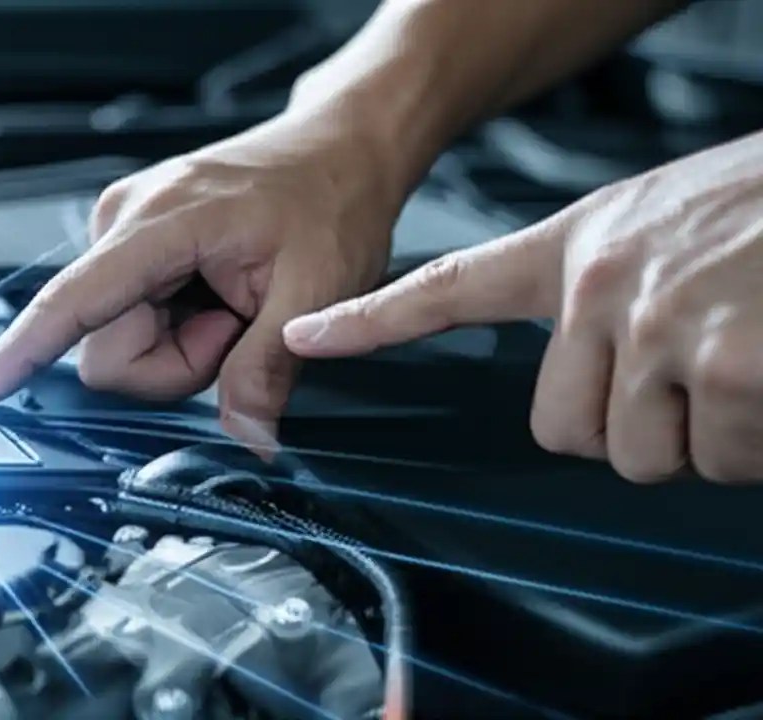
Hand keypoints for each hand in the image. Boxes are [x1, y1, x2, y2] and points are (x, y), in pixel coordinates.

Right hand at [0, 107, 403, 442]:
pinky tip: (219, 294)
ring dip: (182, 347)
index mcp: (158, 224)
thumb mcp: (316, 291)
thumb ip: (267, 370)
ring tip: (234, 303)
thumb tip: (247, 435)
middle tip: (237, 325)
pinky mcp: (136, 249)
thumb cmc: (328, 196)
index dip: (17, 355)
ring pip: (120, 342)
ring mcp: (126, 234)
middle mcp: (124, 223)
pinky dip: (181, 328)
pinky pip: (135, 321)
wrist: (340, 151)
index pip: (69, 303)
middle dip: (175, 364)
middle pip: (106, 349)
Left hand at [285, 131, 762, 482]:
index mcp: (578, 244)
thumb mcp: (668, 226)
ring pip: (640, 454)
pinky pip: (719, 459)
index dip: (368, 320)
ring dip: (703, 437)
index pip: (447, 286)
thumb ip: (610, 291)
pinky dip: (760, 443)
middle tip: (698, 374)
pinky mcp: (724, 364)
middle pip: (562, 428)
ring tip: (751, 363)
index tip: (302, 338)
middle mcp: (601, 282)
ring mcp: (659, 323)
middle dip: (630, 426)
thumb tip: (600, 378)